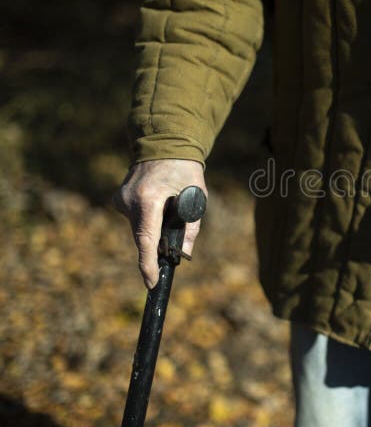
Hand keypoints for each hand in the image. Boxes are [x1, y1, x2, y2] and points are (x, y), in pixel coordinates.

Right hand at [113, 159, 206, 287]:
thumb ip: (191, 227)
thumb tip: (183, 254)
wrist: (165, 144)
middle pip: (144, 236)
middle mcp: (129, 199)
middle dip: (158, 244)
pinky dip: (148, 219)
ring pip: (139, 228)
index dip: (148, 263)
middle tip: (175, 231)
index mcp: (149, 199)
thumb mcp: (197, 197)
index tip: (150, 283)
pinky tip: (159, 204)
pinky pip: (135, 219)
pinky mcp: (118, 199)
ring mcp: (120, 199)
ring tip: (169, 207)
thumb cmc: (185, 170)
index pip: (146, 239)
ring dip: (154, 228)